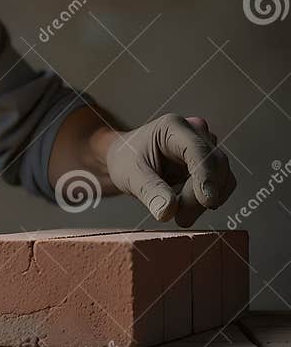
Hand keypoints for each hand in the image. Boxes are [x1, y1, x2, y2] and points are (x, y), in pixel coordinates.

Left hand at [104, 114, 235, 225]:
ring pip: (222, 177)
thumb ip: (149, 191)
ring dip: (204, 201)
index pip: (198, 150)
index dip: (206, 176)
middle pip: (214, 164)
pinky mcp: (209, 165)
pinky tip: (184, 208)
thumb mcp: (129, 175)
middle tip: (181, 219)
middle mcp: (195, 132)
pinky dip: (205, 201)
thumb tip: (168, 212)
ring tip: (179, 216)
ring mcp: (205, 148)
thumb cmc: (125, 161)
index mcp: (172, 126)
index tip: (207, 202)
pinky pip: (220, 186)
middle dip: (201, 195)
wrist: (124, 161)